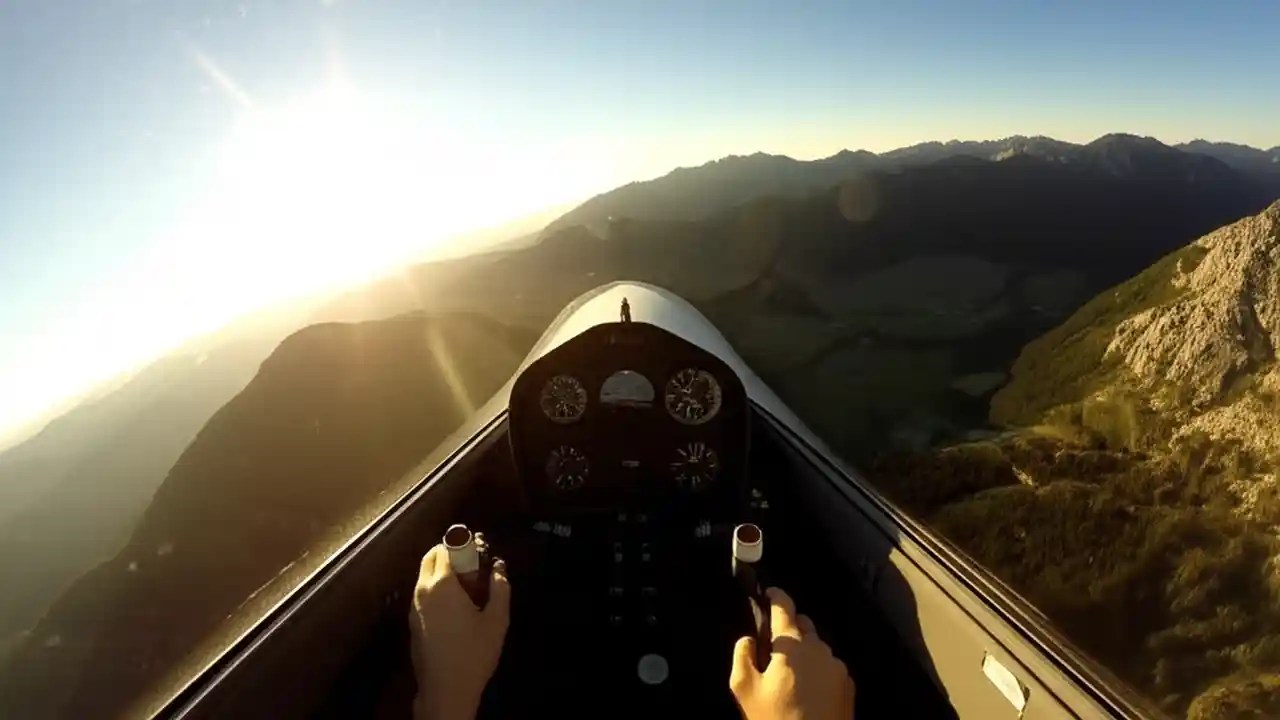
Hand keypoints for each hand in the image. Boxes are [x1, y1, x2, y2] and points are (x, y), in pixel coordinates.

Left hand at [409, 542, 510, 719]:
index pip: (444, 548)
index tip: (479, 549)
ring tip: (468, 585)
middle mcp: (422, 591)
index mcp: (441, 584)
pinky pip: (423, 594)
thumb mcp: (497, 620)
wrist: (445, 690)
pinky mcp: (412, 623)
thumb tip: (500, 567)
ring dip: (442, 572)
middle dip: (449, 554)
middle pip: (430, 558)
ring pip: (424, 576)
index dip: (462, 544)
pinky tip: (456, 606)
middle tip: (473, 564)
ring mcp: (414, 607)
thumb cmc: (474, 653)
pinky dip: (436, 589)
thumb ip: (501, 588)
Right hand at [730, 587, 855, 719]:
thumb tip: (748, 640)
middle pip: (803, 625)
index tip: (767, 593)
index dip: (774, 596)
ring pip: (817, 647)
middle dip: (788, 630)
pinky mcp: (848, 685)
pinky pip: (829, 667)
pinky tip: (806, 692)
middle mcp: (820, 649)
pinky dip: (817, 670)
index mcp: (793, 644)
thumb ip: (742, 655)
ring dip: (803, 652)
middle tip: (772, 651)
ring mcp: (838, 667)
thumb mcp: (744, 689)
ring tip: (789, 679)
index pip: (784, 606)